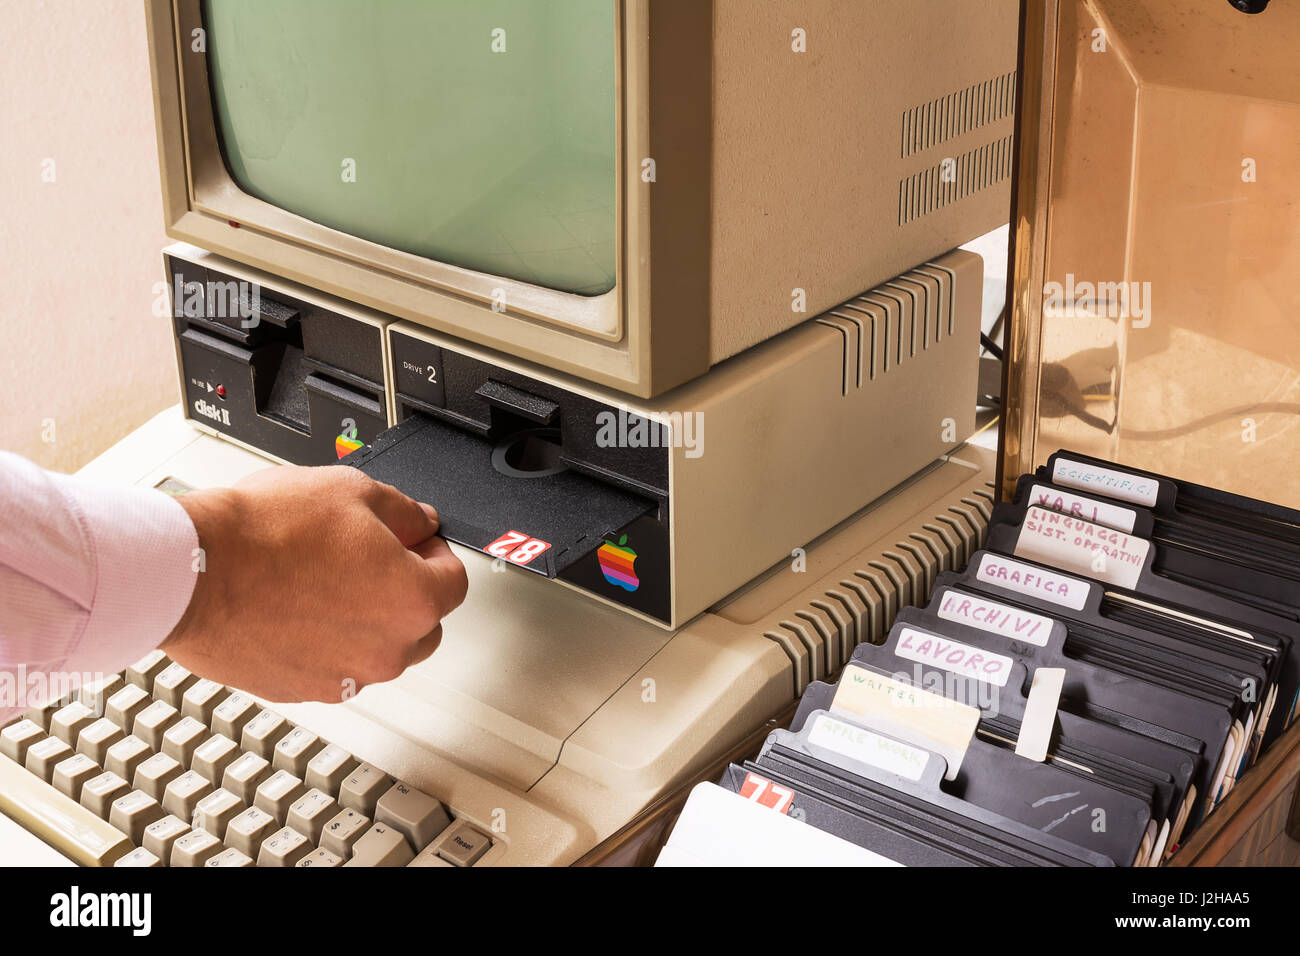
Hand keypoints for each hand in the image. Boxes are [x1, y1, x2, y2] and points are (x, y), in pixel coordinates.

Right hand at [163, 465, 467, 702]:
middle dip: (405, 590)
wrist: (192, 572)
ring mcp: (343, 677)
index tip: (415, 541)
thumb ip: (405, 511)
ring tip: (322, 579)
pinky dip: (324, 642)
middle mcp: (386, 651)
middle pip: (422, 623)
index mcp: (412, 601)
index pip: (455, 582)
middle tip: (367, 558)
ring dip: (365, 620)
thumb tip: (421, 523)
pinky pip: (332, 665)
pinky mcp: (300, 690)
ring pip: (377, 648)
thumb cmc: (265, 533)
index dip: (435, 553)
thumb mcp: (353, 491)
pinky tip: (294, 606)